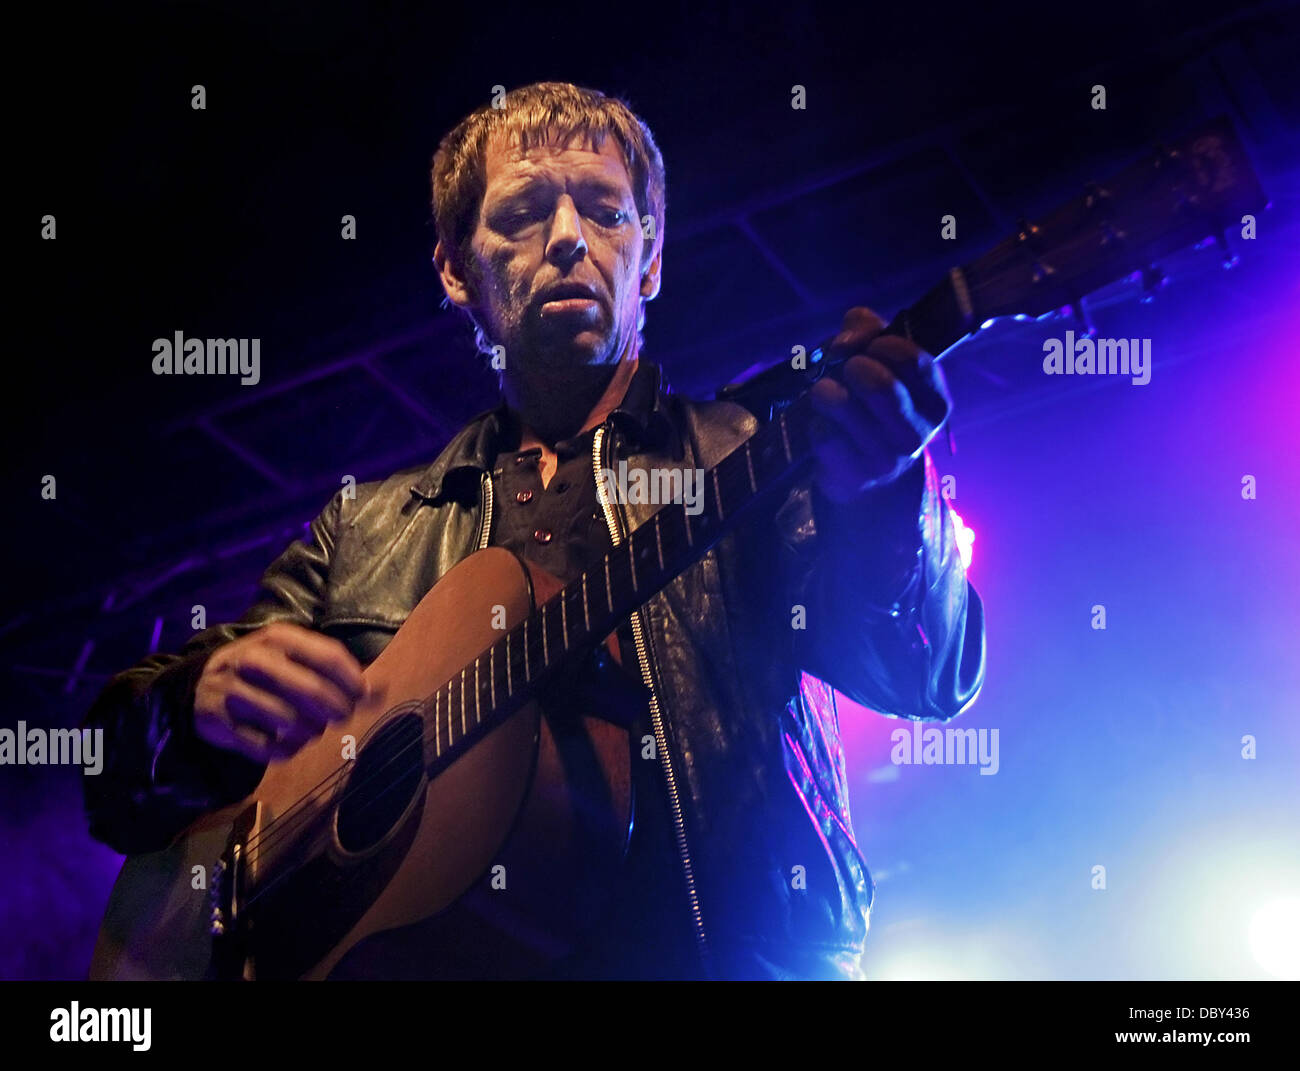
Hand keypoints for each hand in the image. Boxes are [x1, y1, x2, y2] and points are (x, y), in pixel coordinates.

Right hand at [194, 622, 366, 762]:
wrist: (200, 684)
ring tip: (312, 729)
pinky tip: (289, 743)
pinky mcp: (219, 723)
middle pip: (314, 692)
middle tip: (340, 716)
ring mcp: (233, 691)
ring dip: (311, 732)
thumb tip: (382, 691)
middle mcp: (253, 660)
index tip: (363, 696)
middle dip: (337, 710)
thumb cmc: (266, 671)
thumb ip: (338, 671)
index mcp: (278, 637)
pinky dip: (287, 751)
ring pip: (292, 723)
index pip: (329, 657)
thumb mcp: (296, 658)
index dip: (354, 681)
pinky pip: (267, 748)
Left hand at [808, 306, 938, 502]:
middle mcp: (917, 433)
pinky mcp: (854, 475)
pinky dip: (815, 420)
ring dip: (824, 390)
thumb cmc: (874, 404)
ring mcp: (886, 459)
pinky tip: (824, 424)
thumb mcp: (880, 361)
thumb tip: (843, 342)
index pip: (912, 359)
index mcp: (935, 402)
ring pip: (842, 404)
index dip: (880, 344)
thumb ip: (867, 331)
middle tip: (847, 372)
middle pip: (880, 385)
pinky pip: (822, 432)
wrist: (867, 475)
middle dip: (852, 367)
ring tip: (827, 394)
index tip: (867, 349)